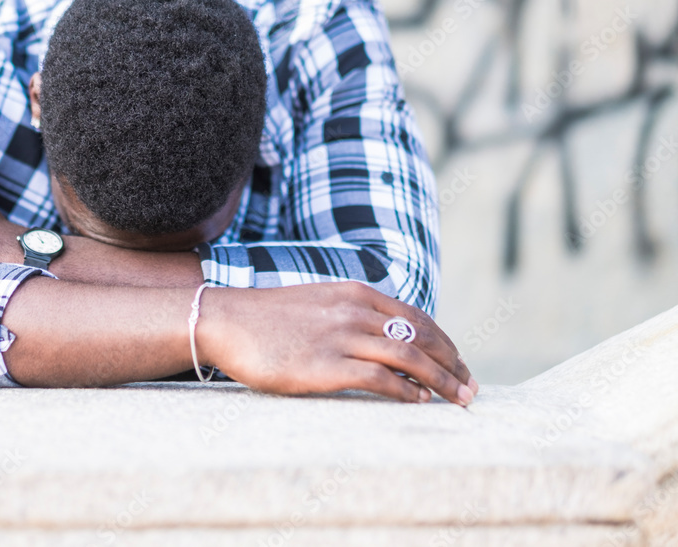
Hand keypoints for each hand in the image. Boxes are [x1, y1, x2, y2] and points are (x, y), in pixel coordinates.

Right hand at [197, 281, 476, 404]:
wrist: (223, 320)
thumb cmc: (266, 318)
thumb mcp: (317, 303)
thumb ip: (350, 315)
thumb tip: (380, 339)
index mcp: (355, 294)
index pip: (417, 319)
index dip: (444, 344)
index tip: (458, 364)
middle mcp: (355, 312)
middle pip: (423, 338)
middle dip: (453, 364)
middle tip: (471, 388)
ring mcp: (342, 337)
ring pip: (410, 359)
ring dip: (442, 382)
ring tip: (460, 400)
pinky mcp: (326, 366)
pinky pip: (381, 379)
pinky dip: (407, 391)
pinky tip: (419, 401)